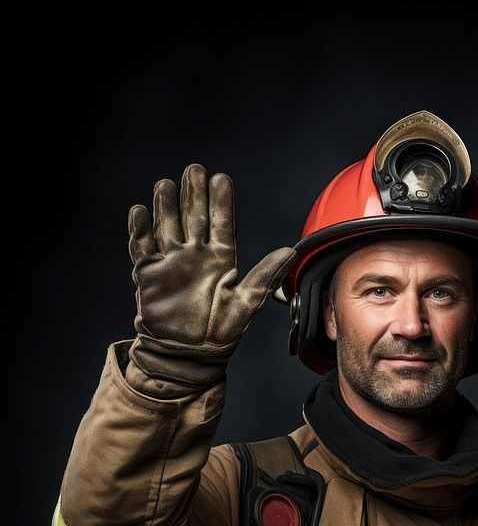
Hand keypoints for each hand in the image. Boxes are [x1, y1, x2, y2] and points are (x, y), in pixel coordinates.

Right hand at [126, 163, 296, 397]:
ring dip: (166, 206)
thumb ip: (265, 277)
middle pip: (194, 217)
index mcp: (221, 259)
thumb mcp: (246, 304)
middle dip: (194, 194)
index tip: (221, 179)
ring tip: (166, 185)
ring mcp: (171, 262)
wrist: (187, 355)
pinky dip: (140, 230)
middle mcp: (196, 255)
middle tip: (194, 170)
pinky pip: (142, 247)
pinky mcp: (150, 273)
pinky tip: (140, 211)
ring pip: (167, 226)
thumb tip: (289, 252)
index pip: (222, 224)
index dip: (221, 202)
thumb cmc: (220, 333)